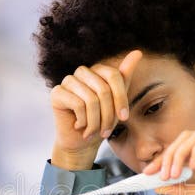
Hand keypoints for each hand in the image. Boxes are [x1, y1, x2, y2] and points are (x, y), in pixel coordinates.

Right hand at [50, 50, 142, 169]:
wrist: (80, 142)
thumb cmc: (100, 121)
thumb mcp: (117, 101)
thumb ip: (125, 76)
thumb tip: (138, 51)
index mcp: (97, 70)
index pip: (114, 75)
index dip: (121, 98)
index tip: (124, 118)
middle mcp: (82, 72)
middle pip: (103, 89)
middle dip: (108, 115)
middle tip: (105, 131)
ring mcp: (68, 80)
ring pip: (91, 100)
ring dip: (95, 122)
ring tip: (93, 131)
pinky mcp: (57, 92)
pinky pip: (78, 105)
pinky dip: (83, 122)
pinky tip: (79, 126)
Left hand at [142, 130, 194, 194]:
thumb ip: (185, 190)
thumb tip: (159, 187)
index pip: (180, 149)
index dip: (163, 159)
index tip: (148, 173)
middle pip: (184, 139)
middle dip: (167, 154)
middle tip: (157, 173)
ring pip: (194, 136)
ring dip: (179, 153)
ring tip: (173, 172)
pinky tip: (191, 166)